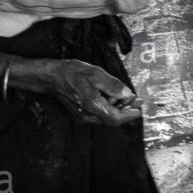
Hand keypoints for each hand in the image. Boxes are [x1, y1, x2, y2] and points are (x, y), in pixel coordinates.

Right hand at [14, 59, 141, 125]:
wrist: (52, 77)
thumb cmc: (72, 73)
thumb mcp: (96, 74)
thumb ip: (113, 86)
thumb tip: (127, 94)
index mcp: (92, 106)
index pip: (116, 118)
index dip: (130, 114)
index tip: (140, 107)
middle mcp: (88, 115)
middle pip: (112, 119)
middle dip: (126, 110)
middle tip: (136, 99)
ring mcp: (84, 116)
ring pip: (106, 116)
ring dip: (118, 108)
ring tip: (124, 94)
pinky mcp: (82, 113)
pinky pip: (100, 113)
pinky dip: (109, 106)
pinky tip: (111, 95)